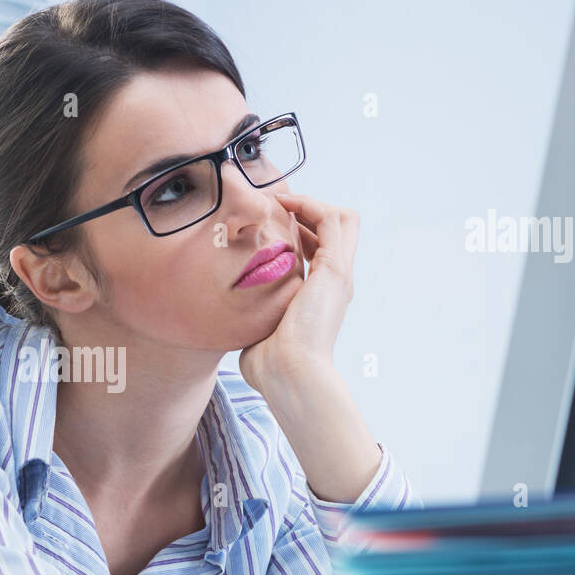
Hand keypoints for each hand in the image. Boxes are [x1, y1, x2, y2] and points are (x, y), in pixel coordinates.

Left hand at [239, 191, 359, 392]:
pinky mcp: (334, 270)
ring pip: (342, 219)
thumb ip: (254, 315)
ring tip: (282, 200)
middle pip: (339, 229)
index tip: (271, 223)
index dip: (300, 231)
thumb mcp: (260, 329)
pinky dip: (311, 205)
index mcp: (321, 295)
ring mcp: (339, 275)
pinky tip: (284, 204)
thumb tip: (232, 317)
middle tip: (278, 206)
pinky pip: (332, 220)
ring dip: (312, 203)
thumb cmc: (269, 363)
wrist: (288, 374)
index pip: (321, 248)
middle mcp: (336, 282)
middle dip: (311, 210)